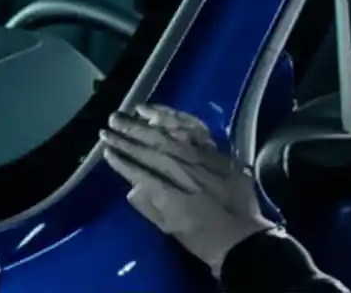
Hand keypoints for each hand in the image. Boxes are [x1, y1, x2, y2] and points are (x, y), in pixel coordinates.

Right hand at [100, 104, 273, 277]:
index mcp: (174, 195)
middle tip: (106, 128)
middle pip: (152, 149)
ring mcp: (205, 159)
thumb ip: (150, 207)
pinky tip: (160, 112)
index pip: (140, 172)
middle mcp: (188, 172)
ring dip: (146, 123)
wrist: (244, 238)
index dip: (122, 161)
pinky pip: (196, 129)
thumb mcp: (171, 229)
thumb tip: (132, 186)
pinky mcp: (217, 152)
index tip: (106, 151)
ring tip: (127, 113)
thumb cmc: (203, 238)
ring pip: (171, 134)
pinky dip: (177, 118)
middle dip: (126, 138)